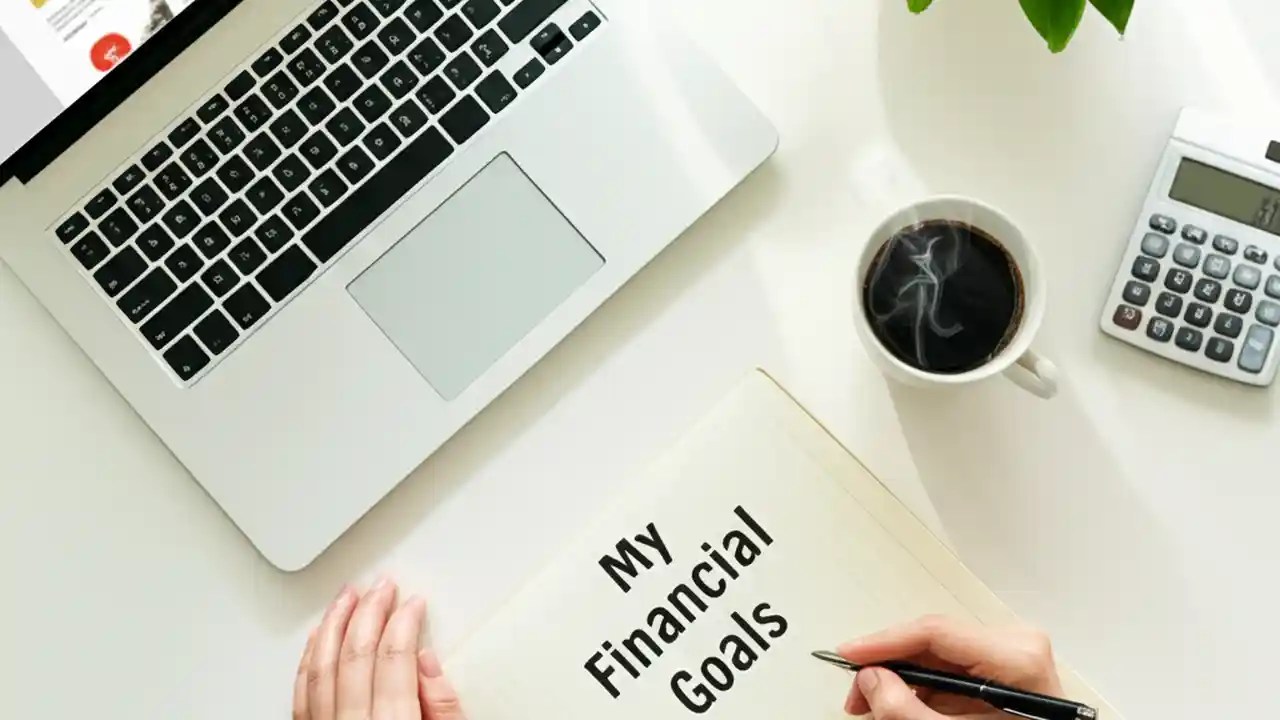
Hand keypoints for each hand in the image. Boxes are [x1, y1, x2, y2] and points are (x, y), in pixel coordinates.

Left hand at [293, 578, 467, 719]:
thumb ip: (444, 709)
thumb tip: (429, 664)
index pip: (394, 660)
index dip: (404, 623)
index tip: (414, 603)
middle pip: (356, 655)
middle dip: (370, 611)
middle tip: (383, 586)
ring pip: (321, 667)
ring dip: (334, 623)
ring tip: (348, 596)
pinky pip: (301, 691)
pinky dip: (309, 657)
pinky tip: (319, 635)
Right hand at [837, 615, 1063, 719]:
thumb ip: (907, 710)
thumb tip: (871, 679)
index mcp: (1017, 656)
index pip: (934, 632)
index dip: (884, 642)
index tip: (848, 654)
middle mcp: (1017, 644)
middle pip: (930, 641)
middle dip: (886, 666)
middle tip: (856, 695)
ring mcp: (1010, 652)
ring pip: (934, 652)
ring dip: (899, 676)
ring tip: (872, 704)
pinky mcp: (1001, 665)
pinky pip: (947, 664)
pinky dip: (919, 684)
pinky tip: (900, 701)